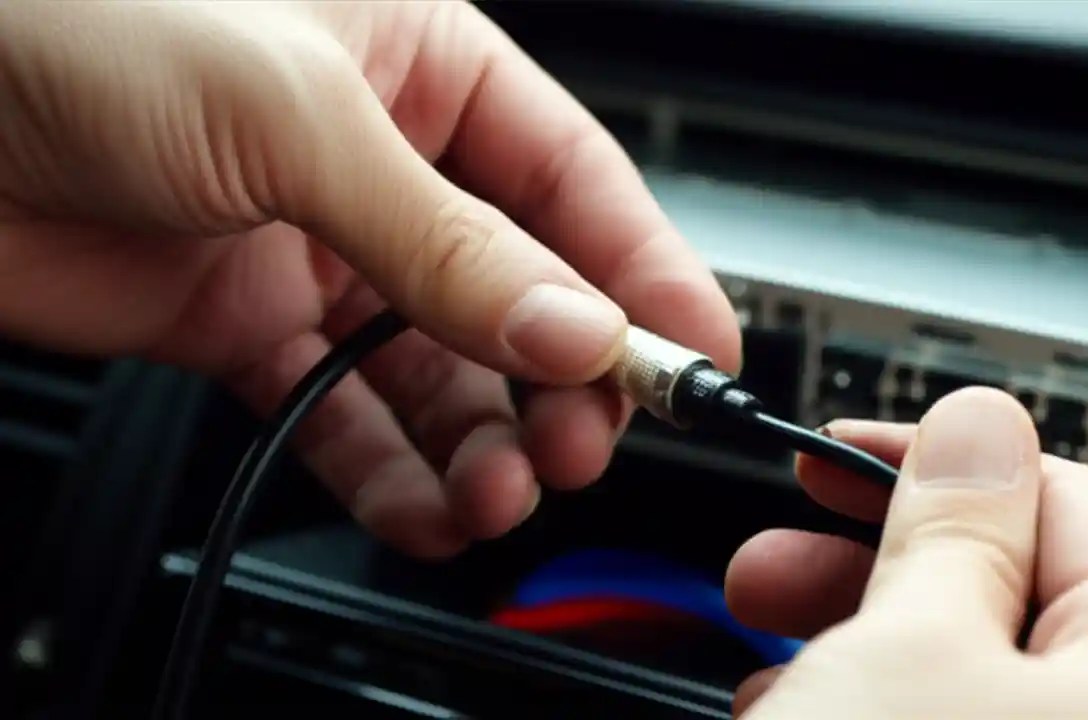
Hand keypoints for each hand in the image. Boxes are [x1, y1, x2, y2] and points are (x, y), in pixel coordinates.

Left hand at [0, 2, 738, 556]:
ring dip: (486, 440)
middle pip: (523, 290)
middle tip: (582, 442)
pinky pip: (347, 412)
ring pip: (443, 368)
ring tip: (503, 491)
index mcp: (425, 65)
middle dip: (563, 377)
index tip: (696, 354)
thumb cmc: (77, 22)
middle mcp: (387, 161)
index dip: (643, 271)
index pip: (575, 181)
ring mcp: (320, 247)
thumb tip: (571, 326)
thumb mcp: (293, 114)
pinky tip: (429, 509)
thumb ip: (443, 240)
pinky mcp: (250, 324)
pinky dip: (393, 473)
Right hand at [726, 388, 1087, 717]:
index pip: (1063, 497)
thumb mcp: (909, 652)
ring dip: (859, 652)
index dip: (929, 460)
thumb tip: (978, 422)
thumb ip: (952, 522)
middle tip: (776, 562)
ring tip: (774, 671)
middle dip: (868, 569)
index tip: (833, 452)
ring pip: (976, 677)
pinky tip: (804, 716)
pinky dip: (884, 716)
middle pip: (1011, 592)